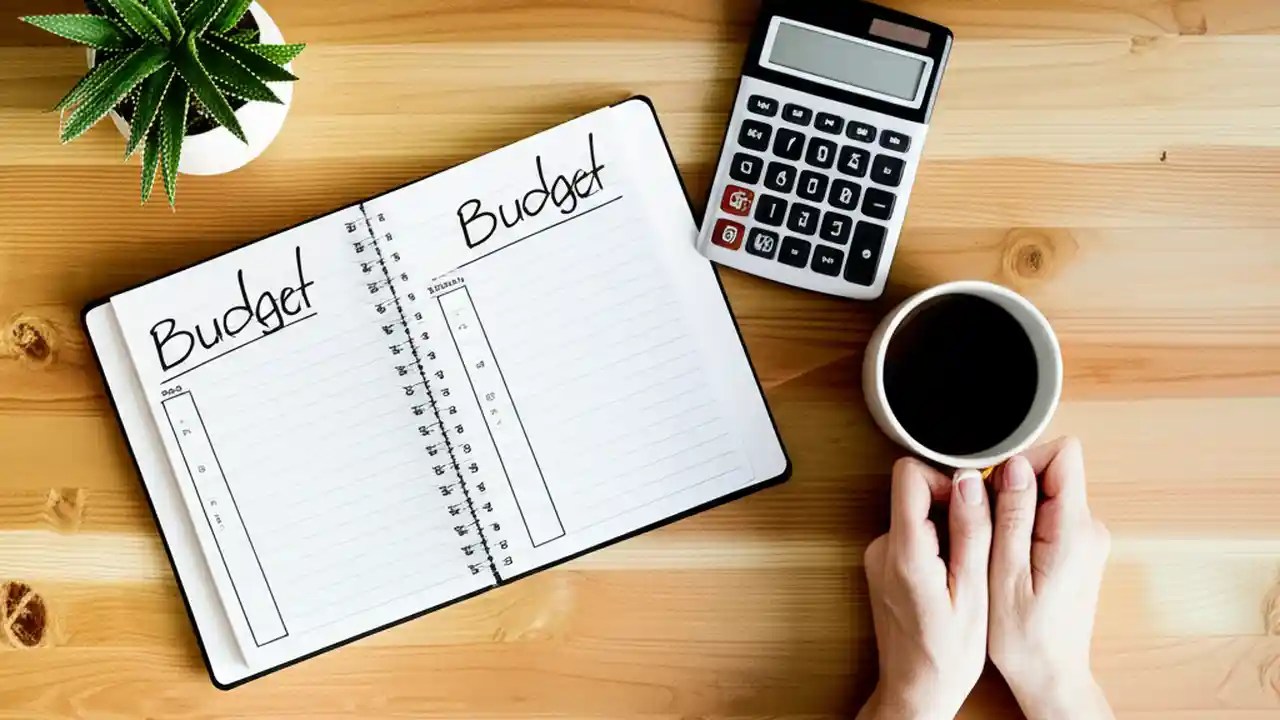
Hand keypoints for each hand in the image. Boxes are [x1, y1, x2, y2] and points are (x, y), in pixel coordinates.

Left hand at [858, 458, 991, 719]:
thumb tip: (968, 482)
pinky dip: (935, 547)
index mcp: (904, 552)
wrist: (915, 689)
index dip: (945, 478)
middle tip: (975, 550)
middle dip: (951, 509)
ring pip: (917, 515)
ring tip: (964, 572)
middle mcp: (882, 548)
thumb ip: (971, 532)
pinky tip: (950, 581)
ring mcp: (878, 556)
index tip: (971, 505)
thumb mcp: (974, 592)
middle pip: (915, 493)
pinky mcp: (882, 565)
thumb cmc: (947, 654)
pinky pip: (912, 536)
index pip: (909, 475)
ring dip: (946, 531)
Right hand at [988, 438, 1114, 719]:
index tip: (992, 487)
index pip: (1063, 454)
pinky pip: (1048, 514)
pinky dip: (1023, 524)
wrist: (1051, 675)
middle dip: (1012, 486)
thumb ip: (1011, 515)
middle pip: (1052, 470)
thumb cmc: (1025, 637)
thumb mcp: (1004, 573)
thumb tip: (1013, 465)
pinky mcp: (1078, 548)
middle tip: (987, 527)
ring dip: (1015, 508)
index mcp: (1073, 530)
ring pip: (1047, 492)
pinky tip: (1008, 557)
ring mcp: (1086, 538)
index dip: (1022, 459)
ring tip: (996, 548)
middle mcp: (1089, 528)